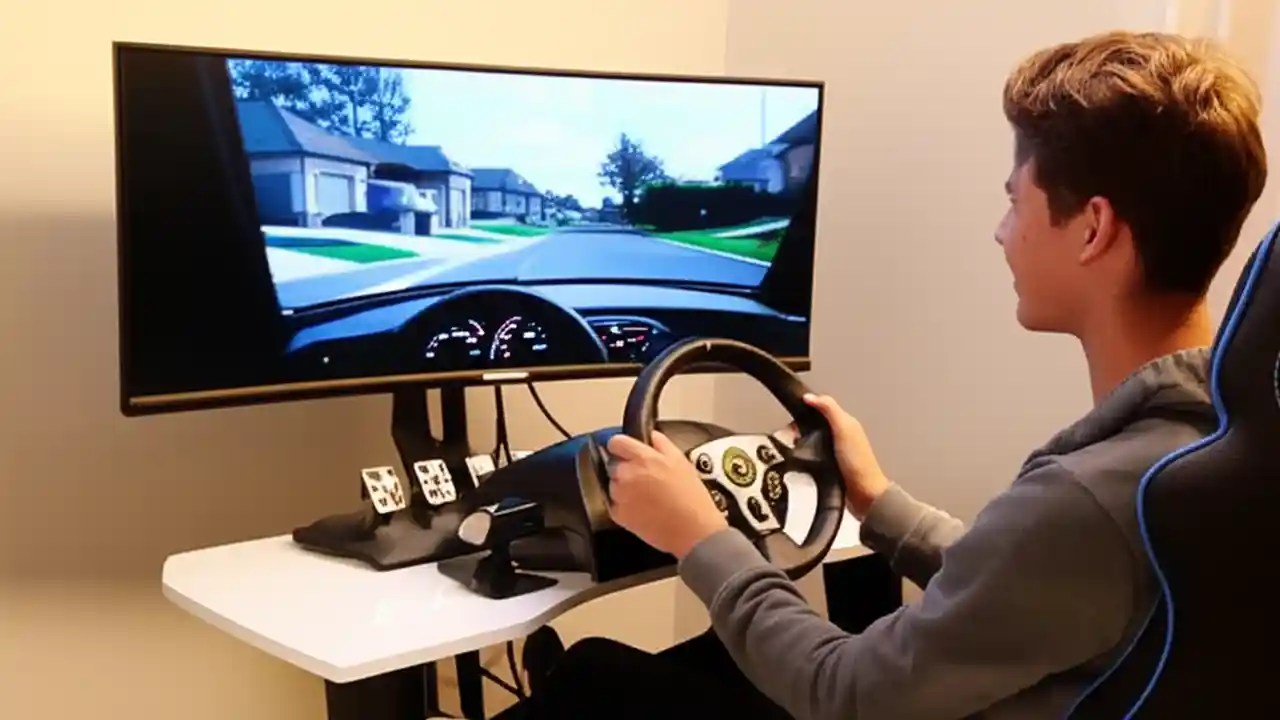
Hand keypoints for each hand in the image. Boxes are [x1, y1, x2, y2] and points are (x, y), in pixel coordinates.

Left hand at [605, 431, 729, 559]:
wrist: (692, 530)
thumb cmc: (691, 497)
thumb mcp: (682, 461)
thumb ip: (662, 444)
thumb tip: (651, 436)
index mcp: (642, 458)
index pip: (616, 442)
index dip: (621, 446)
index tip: (626, 451)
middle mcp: (626, 474)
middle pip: (613, 464)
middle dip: (625, 469)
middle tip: (644, 479)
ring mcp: (620, 495)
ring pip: (613, 485)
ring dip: (623, 488)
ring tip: (645, 497)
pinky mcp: (619, 515)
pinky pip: (614, 504)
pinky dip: (624, 506)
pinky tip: (642, 509)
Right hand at [799, 393, 889, 519]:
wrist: (864, 494)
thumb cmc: (857, 462)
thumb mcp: (844, 429)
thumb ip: (829, 409)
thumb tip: (809, 397)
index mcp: (845, 423)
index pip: (820, 408)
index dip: (805, 409)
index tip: (792, 416)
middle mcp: (839, 436)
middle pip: (812, 424)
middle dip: (798, 428)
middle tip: (789, 436)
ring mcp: (833, 452)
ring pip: (809, 440)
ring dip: (799, 443)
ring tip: (791, 448)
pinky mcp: (827, 467)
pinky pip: (810, 456)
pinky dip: (803, 456)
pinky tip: (797, 460)